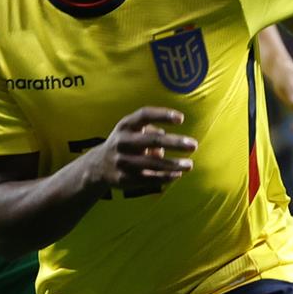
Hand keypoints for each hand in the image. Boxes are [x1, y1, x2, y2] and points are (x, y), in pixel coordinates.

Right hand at [81, 107, 196, 191]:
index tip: (182, 118)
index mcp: (125, 125)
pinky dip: (165, 177)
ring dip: (173, 164)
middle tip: (194, 145)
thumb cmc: (126, 142)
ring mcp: (122, 161)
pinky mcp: (123, 178)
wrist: (98, 166)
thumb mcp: (132, 131)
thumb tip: (167, 146)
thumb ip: (151, 132)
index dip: (163, 115)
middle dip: (175, 143)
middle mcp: (122, 141)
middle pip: (152, 141)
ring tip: (189, 165)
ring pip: (152, 164)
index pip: (145, 115)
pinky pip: (148, 179)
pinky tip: (177, 175)